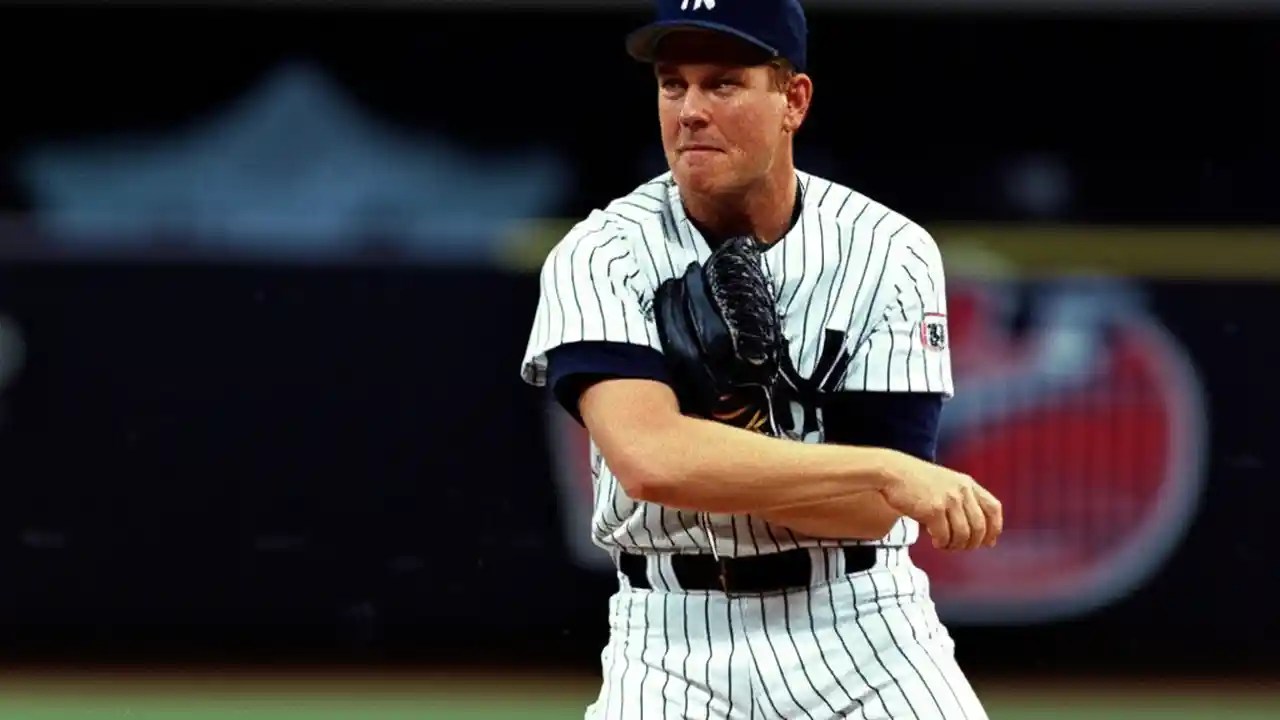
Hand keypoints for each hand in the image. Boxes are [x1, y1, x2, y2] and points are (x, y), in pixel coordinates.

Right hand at [878, 452, 1002, 550]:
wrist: (891, 472)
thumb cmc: (916, 482)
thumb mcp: (945, 483)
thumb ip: (962, 501)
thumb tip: (981, 533)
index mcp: (967, 483)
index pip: (993, 509)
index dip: (994, 528)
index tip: (987, 542)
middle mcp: (961, 491)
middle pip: (980, 527)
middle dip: (972, 543)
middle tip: (960, 547)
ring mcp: (948, 500)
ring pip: (963, 535)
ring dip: (955, 545)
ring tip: (945, 545)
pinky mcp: (932, 509)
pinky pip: (944, 535)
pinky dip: (942, 543)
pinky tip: (935, 542)